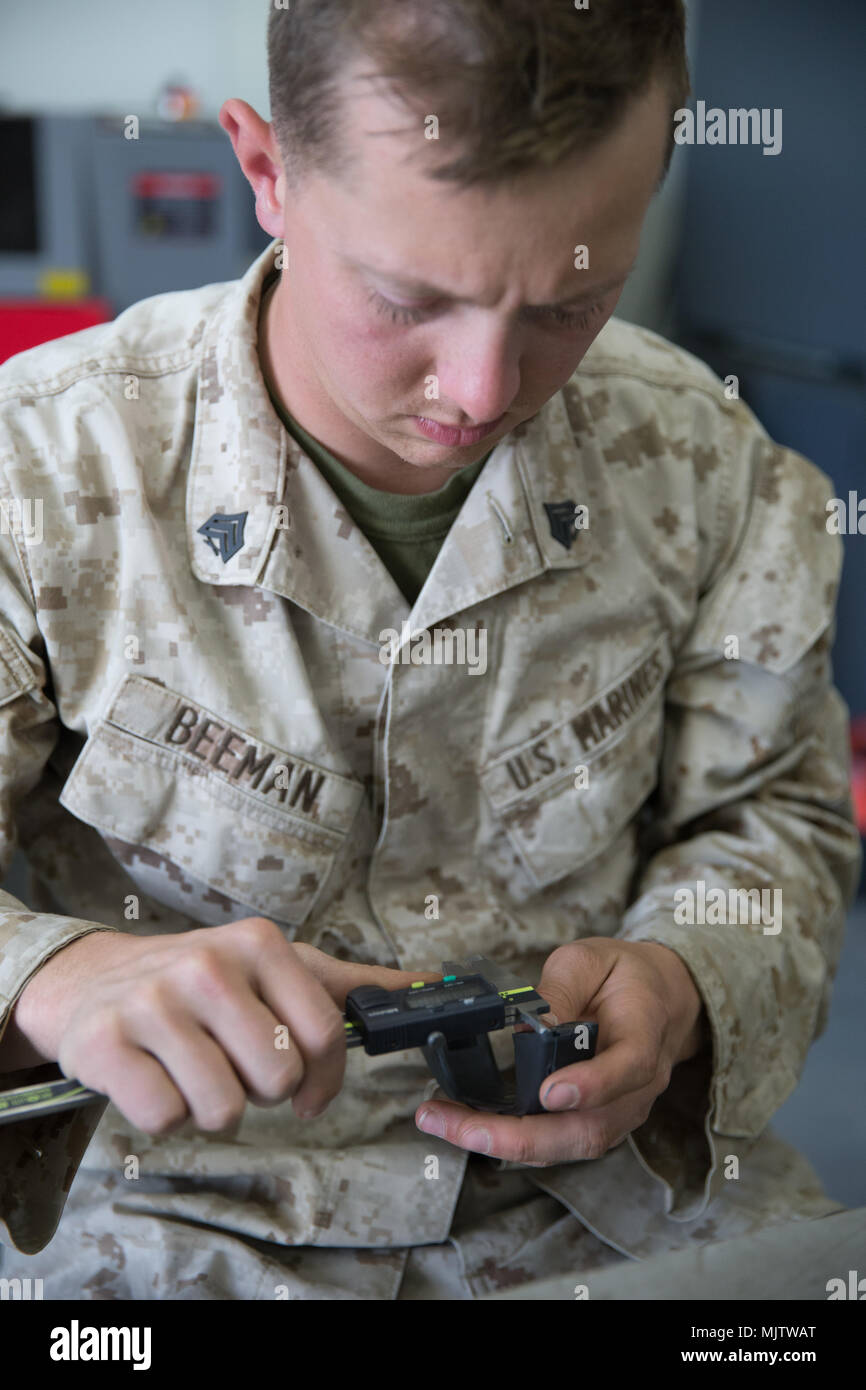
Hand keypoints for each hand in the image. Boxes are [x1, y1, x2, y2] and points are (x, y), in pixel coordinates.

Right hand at [10, 920, 439, 1135]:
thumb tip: (430, 984)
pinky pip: (164, 1117)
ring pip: (222, 1108)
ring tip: (191, 1073)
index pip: (325, 1034)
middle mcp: (208, 965)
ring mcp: (153, 1002)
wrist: (89, 979)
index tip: (307, 1092)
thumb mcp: (271, 968)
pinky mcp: (104, 1043)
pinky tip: (153, 1080)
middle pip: (277, 1079)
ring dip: (211, 1109)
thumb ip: (346, 986)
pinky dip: (164, 1116)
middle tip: (231, 1068)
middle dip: (259, 1092)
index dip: (323, 1080)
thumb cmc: (198, 982)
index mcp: (258, 943)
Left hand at [415, 938, 706, 1165]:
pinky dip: (511, 1140)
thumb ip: (559, 990)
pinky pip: (556, 1143)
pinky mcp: (595, 1121)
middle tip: (463, 1125)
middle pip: (588, 1128)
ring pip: (568, 1145)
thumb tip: (524, 1024)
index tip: (549, 1091)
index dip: (592, 1085)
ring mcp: (618, 1111)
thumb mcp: (588, 960)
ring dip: (505, 1143)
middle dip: (519, 1136)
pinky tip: (468, 1125)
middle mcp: (637, 1086)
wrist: (657, 997)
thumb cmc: (622, 975)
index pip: (629, 1067)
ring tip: (447, 1123)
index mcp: (644, 1033)